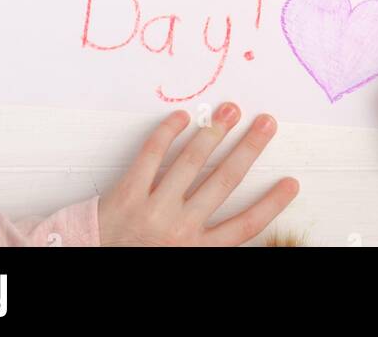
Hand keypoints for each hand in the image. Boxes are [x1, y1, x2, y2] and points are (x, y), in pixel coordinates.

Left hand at [98, 103, 298, 245]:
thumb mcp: (179, 261)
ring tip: (231, 110)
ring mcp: (153, 209)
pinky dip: (167, 133)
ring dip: (215, 132)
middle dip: (250, 148)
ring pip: (192, 163)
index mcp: (196, 250)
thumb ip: (203, 246)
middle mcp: (179, 229)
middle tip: (266, 124)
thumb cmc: (133, 260)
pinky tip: (183, 117)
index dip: (271, 204)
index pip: (245, 225)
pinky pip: (150, 157)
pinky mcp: (126, 194)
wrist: (87, 265)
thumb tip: (234, 224)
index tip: (290, 183)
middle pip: (225, 181)